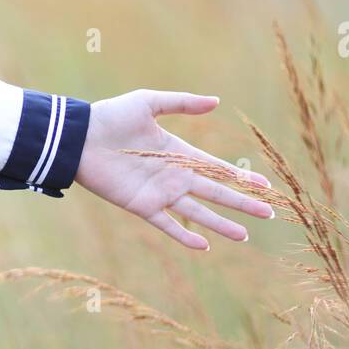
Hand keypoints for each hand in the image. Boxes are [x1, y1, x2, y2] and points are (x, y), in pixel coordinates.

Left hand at [73, 90, 274, 249]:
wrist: (80, 138)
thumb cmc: (112, 117)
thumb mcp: (149, 102)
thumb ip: (182, 103)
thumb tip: (216, 101)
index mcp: (179, 153)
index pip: (218, 169)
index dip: (242, 178)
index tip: (265, 186)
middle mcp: (174, 176)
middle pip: (215, 193)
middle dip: (242, 204)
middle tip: (268, 214)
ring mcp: (159, 193)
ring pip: (198, 212)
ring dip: (221, 224)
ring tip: (244, 236)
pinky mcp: (141, 205)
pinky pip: (167, 224)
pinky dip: (184, 235)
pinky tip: (204, 246)